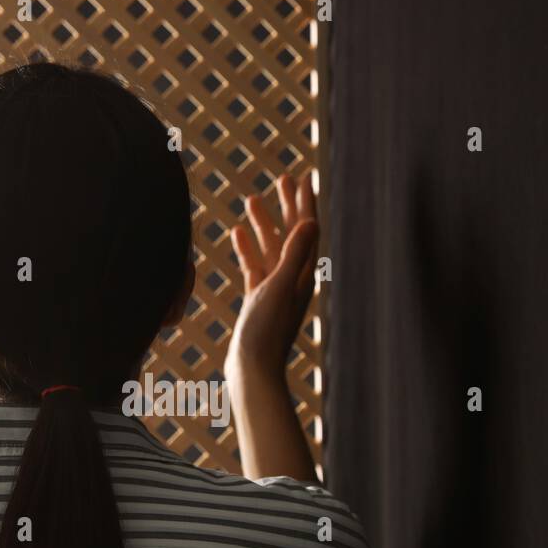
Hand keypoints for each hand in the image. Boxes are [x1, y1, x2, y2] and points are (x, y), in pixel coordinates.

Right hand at [227, 173, 320, 374]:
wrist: (253, 370)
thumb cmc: (267, 332)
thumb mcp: (280, 287)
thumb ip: (294, 254)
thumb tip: (310, 220)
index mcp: (302, 274)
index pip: (307, 230)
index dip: (305, 203)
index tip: (302, 177)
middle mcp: (292, 280)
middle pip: (292, 234)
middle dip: (288, 206)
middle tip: (283, 179)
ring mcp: (274, 290)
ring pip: (270, 248)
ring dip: (264, 224)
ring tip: (252, 199)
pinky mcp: (257, 300)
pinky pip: (254, 267)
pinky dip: (247, 248)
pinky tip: (237, 232)